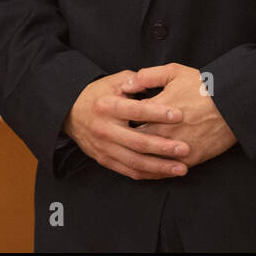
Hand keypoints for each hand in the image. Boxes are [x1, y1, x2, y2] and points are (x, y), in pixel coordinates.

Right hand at [63, 70, 190, 180]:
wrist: (71, 113)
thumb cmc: (99, 94)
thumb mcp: (114, 81)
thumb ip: (135, 80)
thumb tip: (153, 83)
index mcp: (107, 106)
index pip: (136, 111)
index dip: (158, 113)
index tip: (180, 115)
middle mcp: (105, 129)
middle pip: (137, 142)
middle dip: (163, 147)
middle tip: (185, 148)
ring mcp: (104, 147)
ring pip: (135, 162)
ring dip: (159, 167)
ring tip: (181, 168)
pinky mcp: (104, 160)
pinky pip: (129, 171)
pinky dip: (148, 174)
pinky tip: (165, 174)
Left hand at [124, 63, 236, 169]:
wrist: (233, 105)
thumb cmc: (204, 86)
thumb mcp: (174, 72)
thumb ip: (147, 76)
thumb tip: (125, 86)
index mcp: (156, 109)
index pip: (126, 118)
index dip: (118, 118)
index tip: (114, 119)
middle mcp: (162, 131)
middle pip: (133, 140)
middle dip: (123, 140)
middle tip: (116, 140)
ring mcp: (175, 147)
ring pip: (147, 160)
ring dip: (136, 159)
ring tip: (128, 155)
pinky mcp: (188, 160)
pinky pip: (164, 170)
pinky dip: (154, 172)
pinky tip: (146, 170)